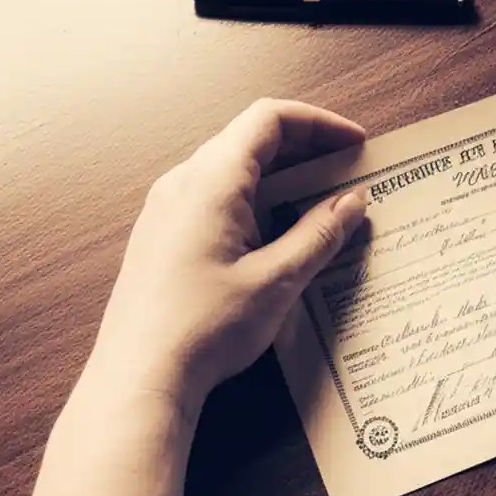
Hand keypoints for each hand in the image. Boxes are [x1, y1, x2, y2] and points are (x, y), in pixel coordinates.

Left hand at [86, 99, 367, 413]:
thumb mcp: (278, 279)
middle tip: (346, 172)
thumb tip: (352, 201)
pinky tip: (278, 236)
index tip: (355, 143)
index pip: (269, 119)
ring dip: (280, 178)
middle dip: (304, 149)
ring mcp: (166, 209)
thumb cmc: (204, 328)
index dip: (319, 122)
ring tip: (321, 206)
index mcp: (211, 180)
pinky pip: (213, 198)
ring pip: (232, 169)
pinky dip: (254, 201)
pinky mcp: (162, 237)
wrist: (140, 376)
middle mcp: (182, 183)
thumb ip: (319, 234)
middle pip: (250, 139)